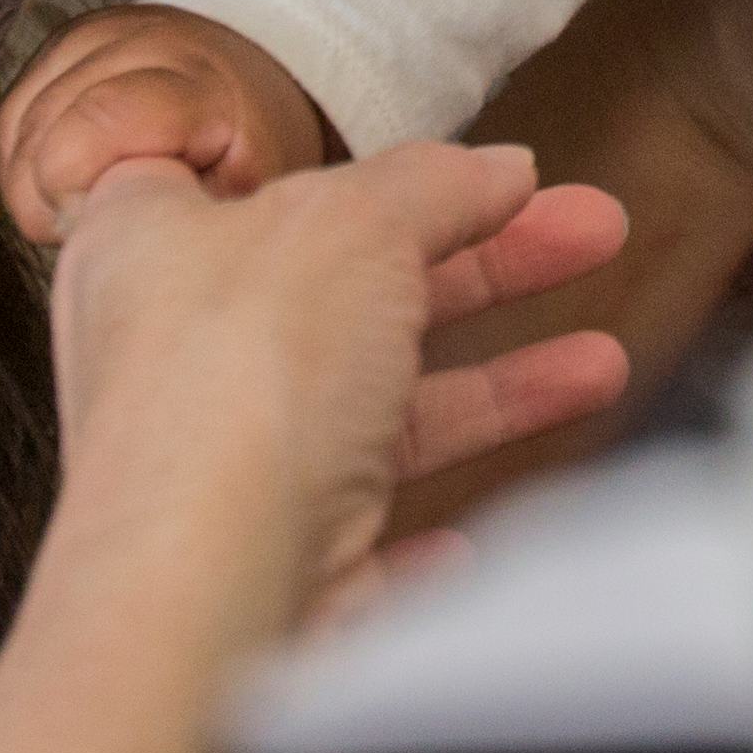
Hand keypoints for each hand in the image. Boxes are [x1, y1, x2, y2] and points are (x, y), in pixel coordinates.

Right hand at [0, 3, 335, 245]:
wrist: (261, 87)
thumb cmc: (253, 154)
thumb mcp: (244, 198)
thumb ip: (182, 215)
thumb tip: (106, 230)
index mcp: (197, 80)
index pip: (95, 121)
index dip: (73, 191)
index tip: (103, 229)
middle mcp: (144, 39)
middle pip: (42, 134)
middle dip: (53, 200)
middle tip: (105, 221)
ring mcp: (98, 32)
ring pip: (18, 127)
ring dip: (37, 183)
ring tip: (95, 199)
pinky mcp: (67, 39)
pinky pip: (13, 115)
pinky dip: (28, 158)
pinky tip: (74, 176)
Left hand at [47, 141, 632, 618]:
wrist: (206, 595)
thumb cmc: (239, 384)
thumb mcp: (359, 222)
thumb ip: (437, 186)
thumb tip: (498, 171)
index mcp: (150, 247)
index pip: (204, 177)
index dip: (299, 157)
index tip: (402, 157)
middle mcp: (176, 361)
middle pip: (346, 288)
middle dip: (484, 264)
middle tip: (586, 231)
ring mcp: (225, 475)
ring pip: (378, 417)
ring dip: (497, 387)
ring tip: (602, 363)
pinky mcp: (272, 574)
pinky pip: (365, 541)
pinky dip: (424, 533)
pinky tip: (472, 528)